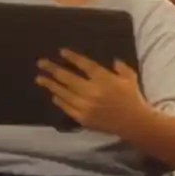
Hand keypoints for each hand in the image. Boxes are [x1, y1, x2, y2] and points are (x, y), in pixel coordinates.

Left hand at [35, 49, 149, 135]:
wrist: (134, 123)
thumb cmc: (133, 98)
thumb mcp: (130, 77)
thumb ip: (120, 67)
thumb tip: (112, 60)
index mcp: (104, 79)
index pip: (84, 65)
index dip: (72, 57)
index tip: (61, 52)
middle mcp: (92, 91)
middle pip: (68, 78)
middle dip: (53, 69)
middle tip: (41, 63)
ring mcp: (86, 106)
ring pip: (64, 93)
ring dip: (51, 85)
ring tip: (40, 78)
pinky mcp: (83, 118)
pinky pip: (67, 108)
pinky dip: (59, 101)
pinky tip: (53, 96)